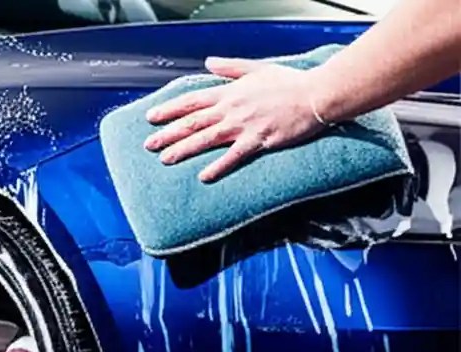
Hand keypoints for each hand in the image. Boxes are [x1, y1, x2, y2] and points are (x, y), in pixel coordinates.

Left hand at [143, 57, 325, 182]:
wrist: (317, 95)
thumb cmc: (290, 82)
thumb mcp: (257, 68)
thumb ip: (230, 67)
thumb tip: (209, 62)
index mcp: (230, 93)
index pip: (192, 101)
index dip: (170, 109)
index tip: (151, 117)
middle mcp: (232, 109)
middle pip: (193, 122)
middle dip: (168, 133)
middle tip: (148, 145)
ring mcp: (244, 125)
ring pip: (206, 138)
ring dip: (183, 149)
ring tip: (165, 159)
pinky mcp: (259, 140)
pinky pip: (234, 156)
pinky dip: (218, 166)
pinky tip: (203, 177)